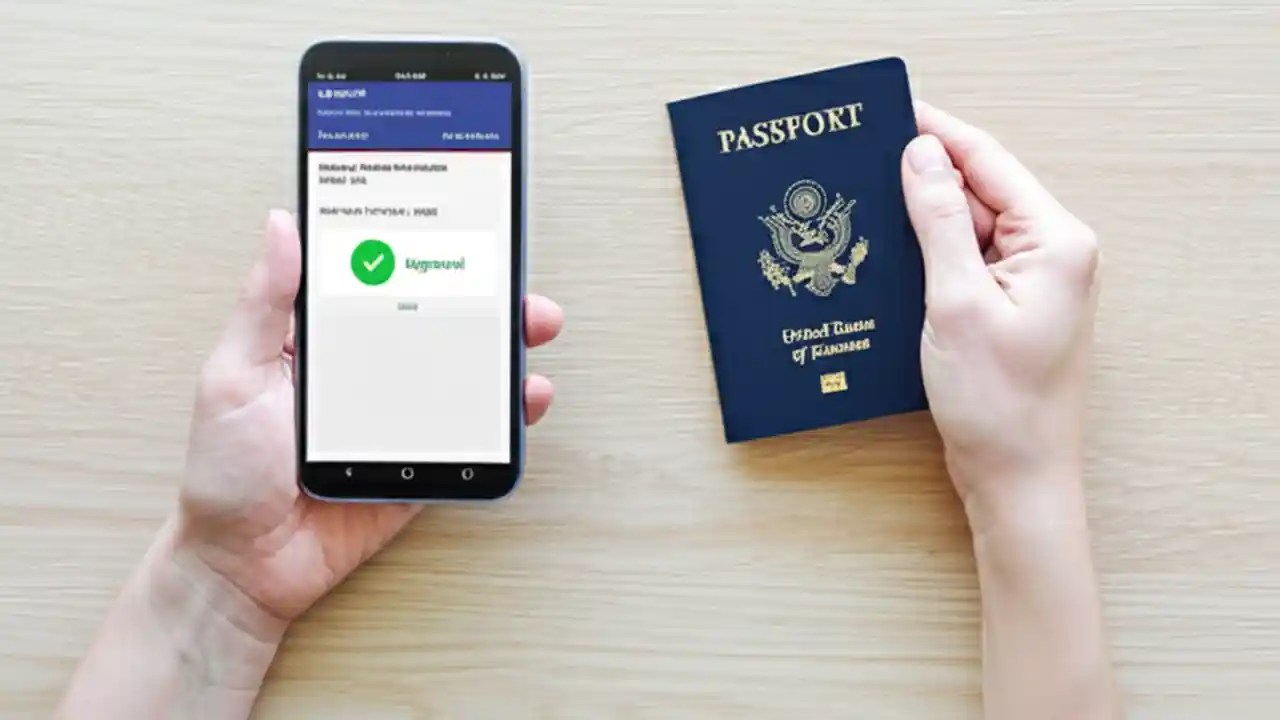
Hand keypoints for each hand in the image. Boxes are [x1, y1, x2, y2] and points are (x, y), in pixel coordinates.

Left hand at [175, 210, 563, 627]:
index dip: (418, 253)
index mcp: (322, 342)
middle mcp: (366, 372)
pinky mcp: (421, 461)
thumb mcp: (234, 374)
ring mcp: (399, 417)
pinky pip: (471, 433)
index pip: (378, 283)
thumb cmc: (225, 471)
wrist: (245, 566)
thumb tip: (282, 225)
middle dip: (482, 297)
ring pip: (462, 371)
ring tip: (530, 328)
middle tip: (511, 281)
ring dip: (503, 348)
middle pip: (435, 322)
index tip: (455, 226)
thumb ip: (264, 303)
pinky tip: (523, 398)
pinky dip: (504, 416)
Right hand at [901, 103, 1099, 513]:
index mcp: (1055, 241)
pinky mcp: (1010, 308)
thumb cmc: (997, 404)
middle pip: (979, 192)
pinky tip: (888, 256)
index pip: (989, 162)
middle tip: (859, 162)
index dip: (937, 133)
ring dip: (921, 220)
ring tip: (862, 206)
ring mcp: (1032, 282)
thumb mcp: (957, 303)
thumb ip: (940, 222)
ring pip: (967, 229)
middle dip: (922, 178)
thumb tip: (921, 154)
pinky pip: (965, 263)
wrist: (1017, 481)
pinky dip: (929, 257)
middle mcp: (1052, 253)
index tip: (890, 111)